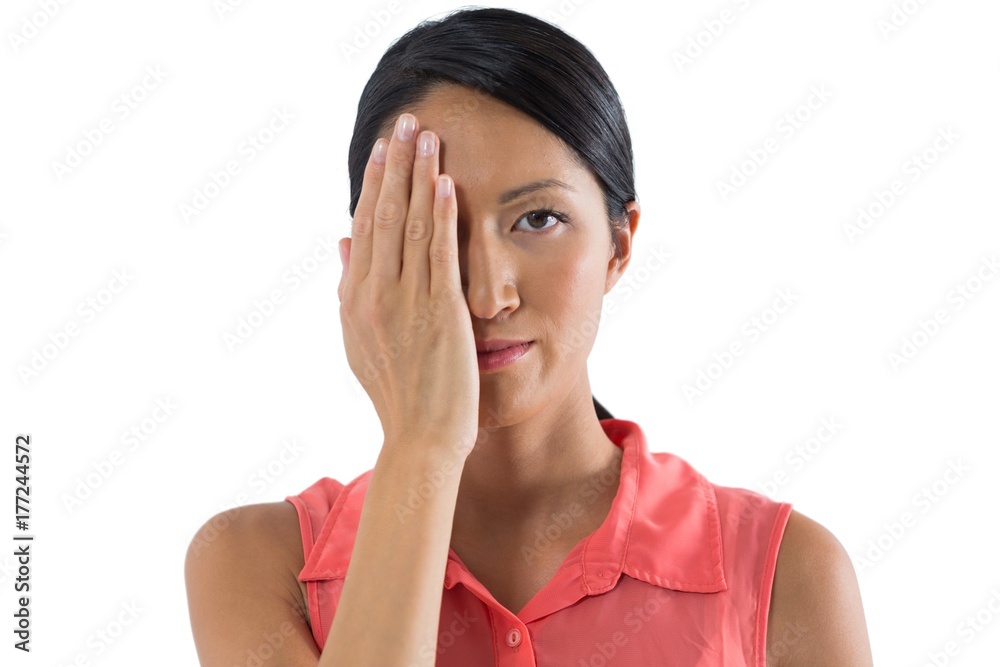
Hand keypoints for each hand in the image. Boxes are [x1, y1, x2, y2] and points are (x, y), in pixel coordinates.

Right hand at [338, 113, 479, 459]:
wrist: (419, 440)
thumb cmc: (398, 396)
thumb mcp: (360, 342)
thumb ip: (350, 290)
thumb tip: (343, 243)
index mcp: (354, 300)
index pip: (363, 229)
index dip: (373, 185)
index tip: (384, 150)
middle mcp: (372, 295)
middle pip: (381, 216)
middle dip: (394, 165)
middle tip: (404, 121)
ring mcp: (403, 303)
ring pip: (407, 226)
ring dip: (417, 176)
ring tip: (426, 135)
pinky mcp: (438, 312)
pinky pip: (438, 254)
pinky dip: (440, 216)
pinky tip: (445, 183)